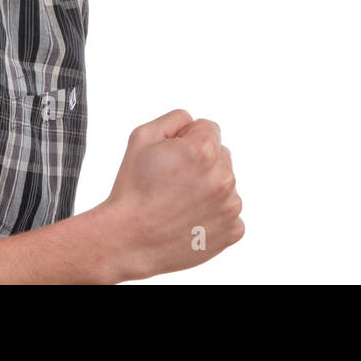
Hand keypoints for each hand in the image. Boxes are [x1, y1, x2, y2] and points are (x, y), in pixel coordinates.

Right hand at [100, 109, 244, 280]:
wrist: (126, 241)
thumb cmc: (132, 190)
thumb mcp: (142, 137)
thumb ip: (176, 118)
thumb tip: (194, 124)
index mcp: (205, 150)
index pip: (208, 129)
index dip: (185, 141)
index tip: (170, 160)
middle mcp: (224, 177)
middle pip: (220, 156)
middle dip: (200, 164)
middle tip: (172, 184)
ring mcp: (230, 206)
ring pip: (224, 184)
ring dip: (208, 189)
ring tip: (179, 204)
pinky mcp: (233, 230)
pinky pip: (229, 212)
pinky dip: (213, 215)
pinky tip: (189, 220)